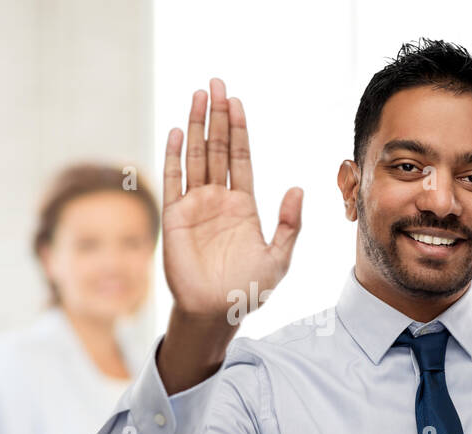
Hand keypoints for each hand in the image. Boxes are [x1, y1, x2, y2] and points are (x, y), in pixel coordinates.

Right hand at [161, 77, 302, 320]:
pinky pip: (173, 180)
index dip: (239, 129)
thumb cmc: (248, 289)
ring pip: (196, 157)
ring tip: (198, 96)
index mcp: (243, 205)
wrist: (217, 311)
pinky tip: (178, 132)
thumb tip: (297, 188)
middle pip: (217, 148)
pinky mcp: (175, 217)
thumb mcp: (280, 256)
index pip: (240, 157)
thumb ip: (289, 224)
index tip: (237, 102)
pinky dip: (174, 156)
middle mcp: (218, 199)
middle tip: (216, 84)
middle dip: (217, 116)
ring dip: (197, 126)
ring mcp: (195, 206)